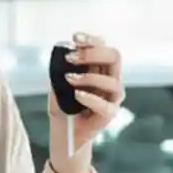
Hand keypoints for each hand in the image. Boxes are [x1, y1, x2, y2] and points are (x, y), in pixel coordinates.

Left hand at [49, 32, 124, 172]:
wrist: (65, 134)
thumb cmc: (64, 106)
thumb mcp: (58, 84)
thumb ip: (62, 69)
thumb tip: (62, 54)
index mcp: (100, 68)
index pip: (103, 46)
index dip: (92, 39)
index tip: (75, 38)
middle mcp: (110, 79)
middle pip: (114, 57)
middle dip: (93, 53)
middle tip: (71, 57)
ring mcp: (112, 97)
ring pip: (113, 81)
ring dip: (90, 77)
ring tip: (69, 79)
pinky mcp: (109, 115)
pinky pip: (106, 105)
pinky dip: (91, 98)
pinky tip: (77, 95)